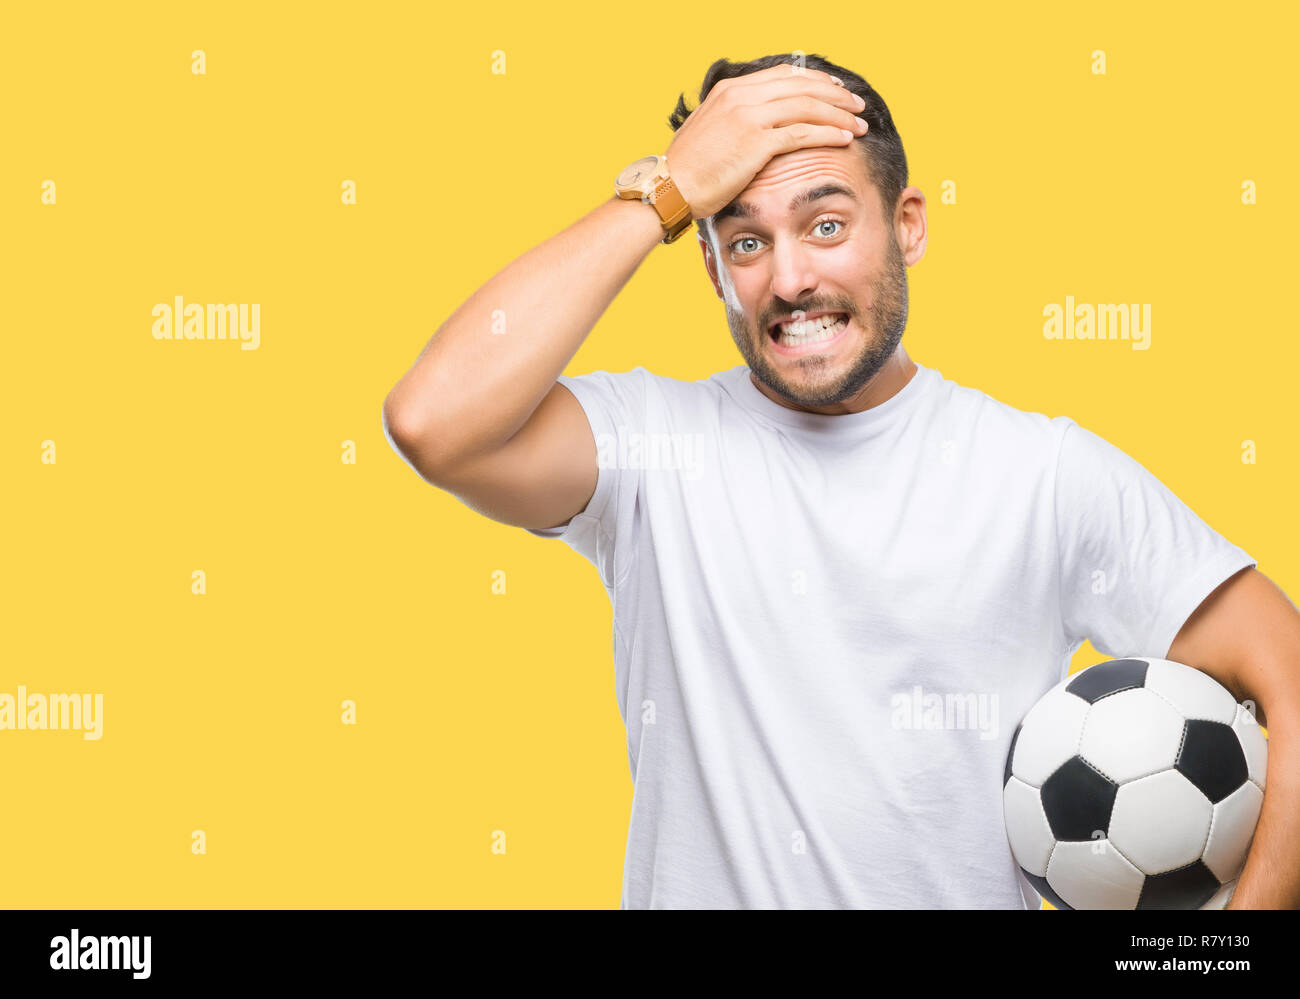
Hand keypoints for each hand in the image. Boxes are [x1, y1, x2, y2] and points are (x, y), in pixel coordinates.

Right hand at [664, 64, 868, 220]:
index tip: (834, 91)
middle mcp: (741, 96)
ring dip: (839, 114)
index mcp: (730, 90)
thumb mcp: (707, 131)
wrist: (668, 187)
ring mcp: (748, 117)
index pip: (784, 75)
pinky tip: (845, 138)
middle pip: (802, 86)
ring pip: (807, 106)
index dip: (814, 81)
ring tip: (860, 123)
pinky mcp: (755, 143)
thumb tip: (751, 127)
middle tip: (857, 105)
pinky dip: (828, 133)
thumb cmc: (687, 170)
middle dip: (835, 95)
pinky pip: (803, 133)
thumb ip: (731, 120)